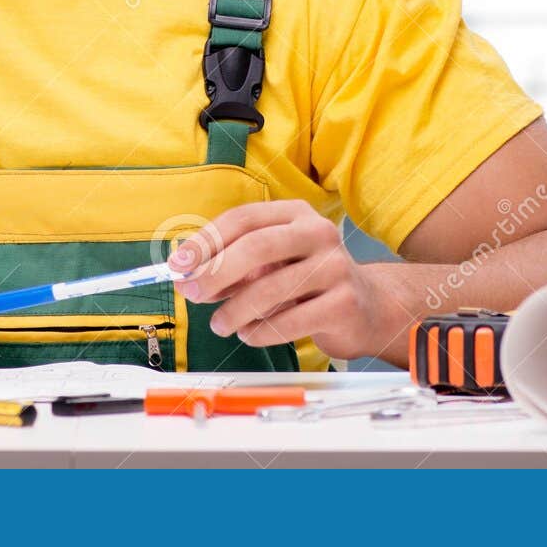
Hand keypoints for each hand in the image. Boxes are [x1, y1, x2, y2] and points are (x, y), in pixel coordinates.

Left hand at [170, 201, 394, 360]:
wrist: (367, 307)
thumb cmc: (308, 280)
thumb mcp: (273, 261)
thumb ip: (233, 263)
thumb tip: (187, 275)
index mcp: (294, 213)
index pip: (243, 219)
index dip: (206, 241)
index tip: (179, 264)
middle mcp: (317, 233)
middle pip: (256, 247)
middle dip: (216, 273)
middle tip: (192, 294)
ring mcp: (335, 267)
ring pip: (271, 288)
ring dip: (235, 310)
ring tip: (220, 324)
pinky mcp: (344, 303)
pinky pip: (290, 320)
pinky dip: (261, 331)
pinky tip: (249, 333)